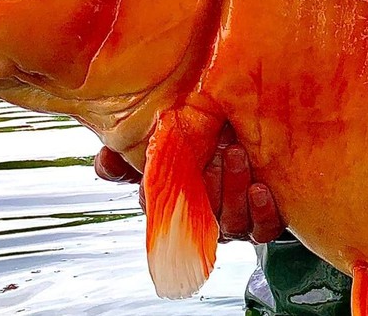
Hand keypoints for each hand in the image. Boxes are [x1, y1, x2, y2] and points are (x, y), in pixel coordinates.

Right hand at [92, 124, 285, 243]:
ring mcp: (234, 222)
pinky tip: (260, 190)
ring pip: (230, 222)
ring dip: (234, 189)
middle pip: (200, 215)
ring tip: (238, 155)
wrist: (259, 138)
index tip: (162, 174)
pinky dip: (261, 212)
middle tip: (218, 149)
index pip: (158, 210)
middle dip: (208, 183)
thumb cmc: (210, 142)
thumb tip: (104, 160)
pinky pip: (261, 230)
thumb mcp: (173, 138)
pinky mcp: (264, 223)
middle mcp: (204, 216)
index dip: (158, 197)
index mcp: (177, 202)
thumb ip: (136, 149)